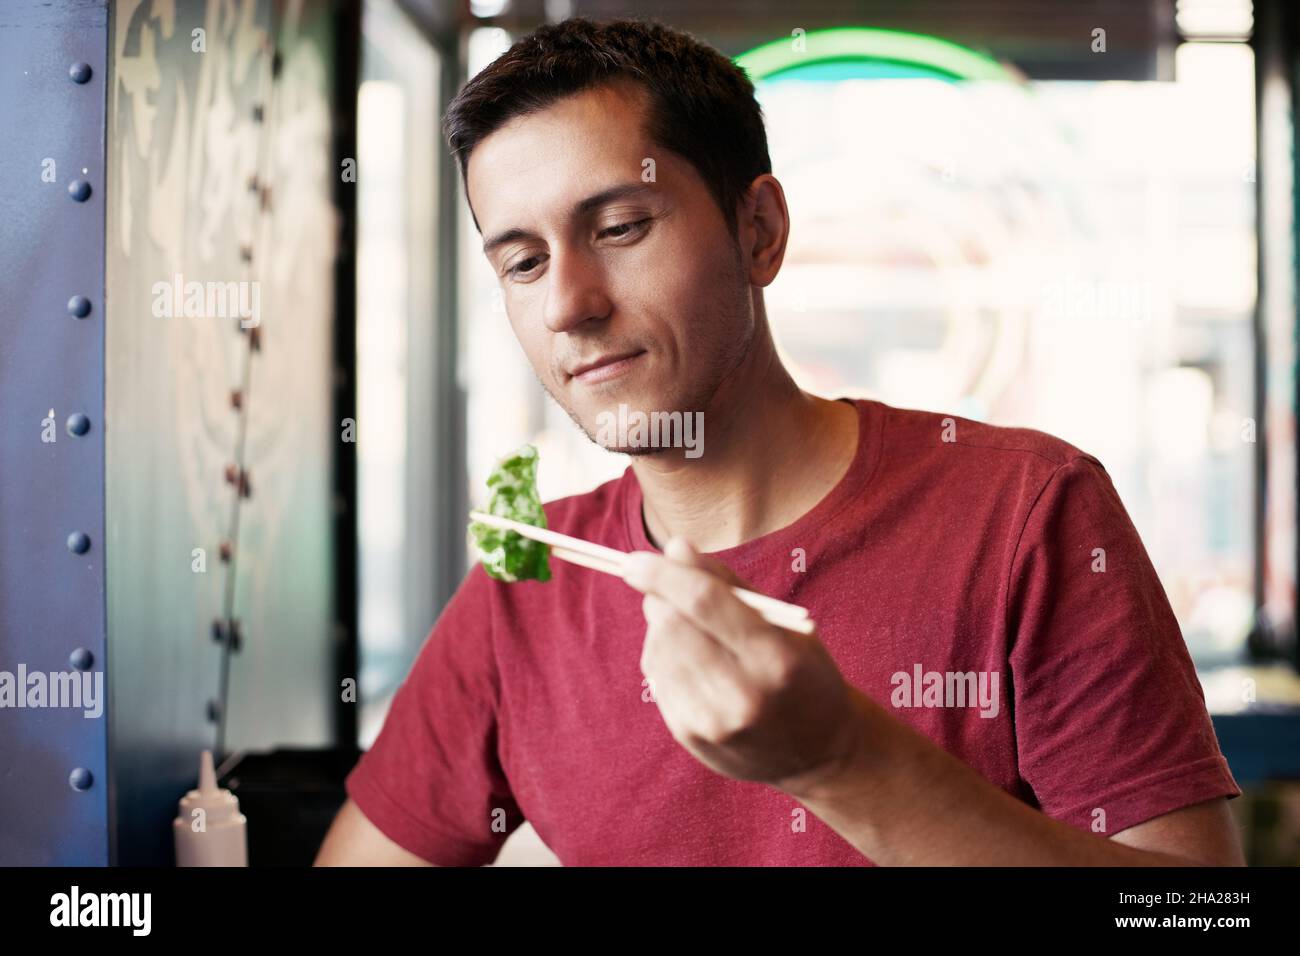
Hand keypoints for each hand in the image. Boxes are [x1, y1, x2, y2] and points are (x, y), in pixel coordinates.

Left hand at [623, 537, 867, 792]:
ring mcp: (713, 721)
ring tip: (693, 632)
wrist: (819, 752)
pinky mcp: (691, 736)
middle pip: (671, 625)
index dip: (663, 575)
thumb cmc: (801, 672)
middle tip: (670, 594)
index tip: (635, 560)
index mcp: (775, 656)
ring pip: (657, 650)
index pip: (704, 600)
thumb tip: (675, 547)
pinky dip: (663, 658)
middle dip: (660, 600)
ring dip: (661, 629)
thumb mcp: (784, 623)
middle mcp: (742, 694)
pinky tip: (692, 662)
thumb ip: (728, 583)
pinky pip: (656, 678)